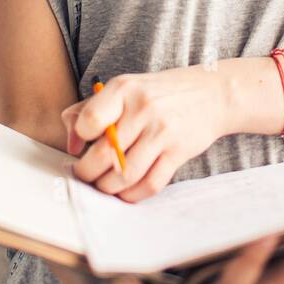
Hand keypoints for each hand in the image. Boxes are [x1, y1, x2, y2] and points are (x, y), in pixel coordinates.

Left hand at [62, 68, 227, 200]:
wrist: (210, 93)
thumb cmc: (156, 94)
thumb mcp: (123, 89)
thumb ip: (88, 110)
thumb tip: (72, 146)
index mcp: (123, 88)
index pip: (89, 120)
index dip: (81, 139)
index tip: (83, 146)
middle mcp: (143, 108)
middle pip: (104, 154)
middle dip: (88, 173)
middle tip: (86, 176)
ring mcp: (163, 131)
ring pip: (125, 175)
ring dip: (108, 188)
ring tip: (104, 185)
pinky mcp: (178, 151)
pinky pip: (150, 184)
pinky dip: (133, 195)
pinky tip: (126, 191)